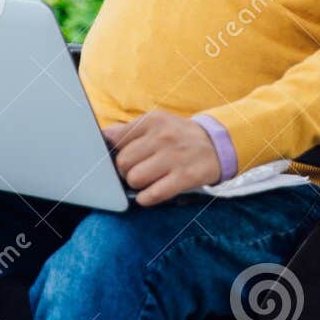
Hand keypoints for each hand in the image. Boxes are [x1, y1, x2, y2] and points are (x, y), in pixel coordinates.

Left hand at [103, 110, 222, 205]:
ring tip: (145, 181)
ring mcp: (174, 157)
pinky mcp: (184, 177)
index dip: (111, 153)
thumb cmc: (178, 136)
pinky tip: (149, 193)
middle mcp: (163, 137)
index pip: (115, 139)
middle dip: (124, 171)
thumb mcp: (157, 123)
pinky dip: (146, 198)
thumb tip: (102, 139)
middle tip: (134, 171)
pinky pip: (152, 194)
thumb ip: (129, 130)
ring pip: (134, 178)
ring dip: (136, 184)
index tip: (114, 159)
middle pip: (122, 162)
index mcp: (152, 121)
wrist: (217, 145)